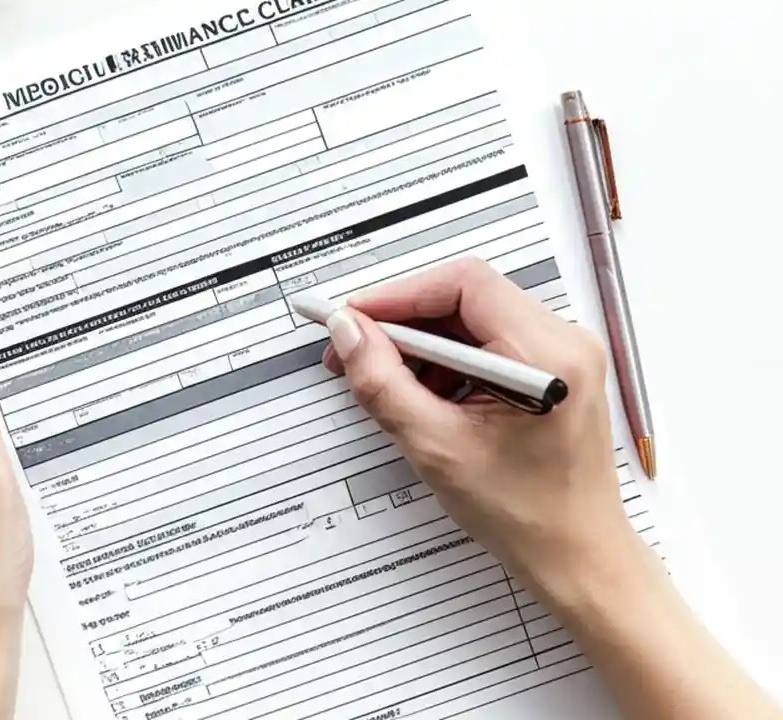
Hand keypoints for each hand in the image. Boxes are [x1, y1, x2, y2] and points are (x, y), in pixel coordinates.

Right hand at [320, 257, 641, 603]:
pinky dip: (445, 360)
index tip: (353, 318)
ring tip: (388, 382)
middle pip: (465, 297)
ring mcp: (560, 354)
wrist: (576, 555)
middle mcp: (564, 342)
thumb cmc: (527, 514)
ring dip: (422, 344)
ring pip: (471, 319)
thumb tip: (349, 333)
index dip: (398, 295)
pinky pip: (485, 341)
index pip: (463, 285)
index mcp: (547, 356)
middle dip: (403, 321)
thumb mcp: (436, 447)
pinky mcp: (549, 369)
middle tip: (355, 349)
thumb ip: (383, 383)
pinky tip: (422, 395)